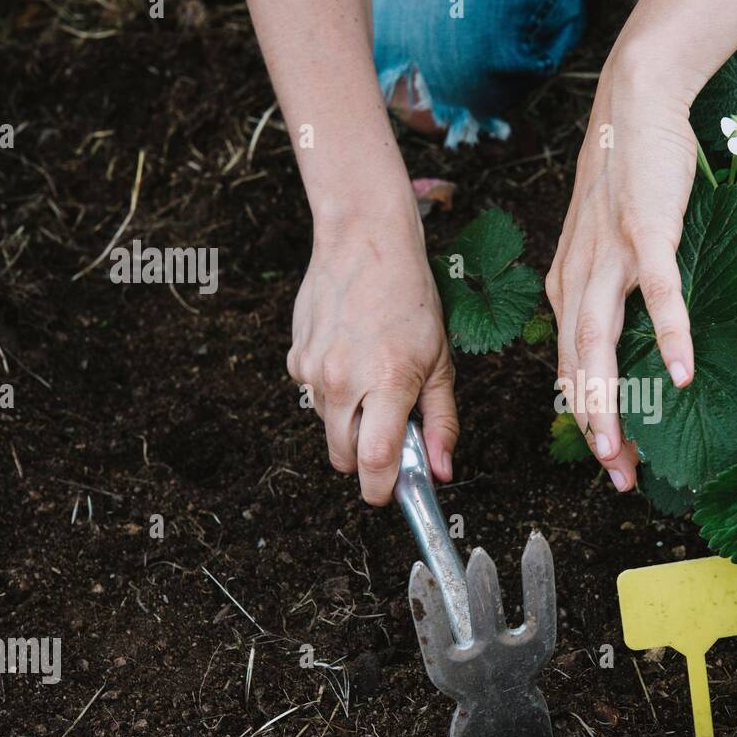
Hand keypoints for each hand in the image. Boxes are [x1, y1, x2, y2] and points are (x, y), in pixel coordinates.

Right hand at [288, 215, 457, 504]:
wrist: (365, 243)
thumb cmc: (410, 299)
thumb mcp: (440, 362)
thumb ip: (441, 421)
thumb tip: (440, 471)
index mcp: (387, 383)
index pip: (375, 462)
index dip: (382, 490)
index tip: (390, 494)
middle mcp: (343, 381)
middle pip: (344, 458)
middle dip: (366, 461)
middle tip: (391, 432)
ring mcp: (314, 370)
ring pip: (328, 427)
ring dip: (350, 422)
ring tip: (373, 379)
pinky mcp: (295, 358)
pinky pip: (312, 396)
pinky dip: (331, 392)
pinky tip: (350, 357)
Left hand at [546, 51, 697, 491]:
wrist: (630, 107)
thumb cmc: (625, 180)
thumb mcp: (605, 245)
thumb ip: (609, 293)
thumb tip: (629, 342)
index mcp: (569, 286)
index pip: (574, 365)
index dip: (591, 417)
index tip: (613, 464)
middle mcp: (579, 278)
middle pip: (580, 365)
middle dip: (595, 427)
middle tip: (616, 479)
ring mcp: (610, 256)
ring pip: (601, 340)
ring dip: (610, 399)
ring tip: (621, 451)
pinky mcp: (646, 231)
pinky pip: (658, 292)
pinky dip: (668, 333)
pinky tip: (681, 373)